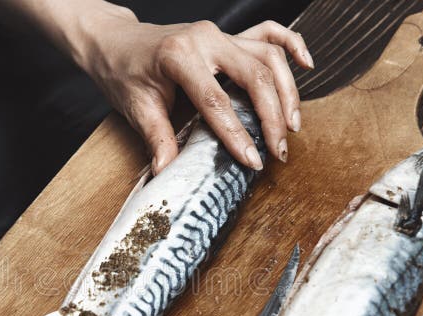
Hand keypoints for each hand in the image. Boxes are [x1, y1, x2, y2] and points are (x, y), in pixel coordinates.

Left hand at [72, 7, 313, 172]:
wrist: (115, 41)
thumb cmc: (123, 73)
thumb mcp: (135, 107)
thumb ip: (157, 139)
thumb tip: (168, 173)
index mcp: (178, 56)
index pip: (216, 101)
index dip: (237, 134)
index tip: (253, 161)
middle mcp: (205, 39)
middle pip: (253, 76)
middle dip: (272, 116)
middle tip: (279, 150)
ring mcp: (219, 34)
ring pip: (267, 57)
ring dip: (287, 91)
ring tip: (292, 126)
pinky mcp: (227, 36)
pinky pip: (268, 34)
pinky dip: (291, 46)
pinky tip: (307, 65)